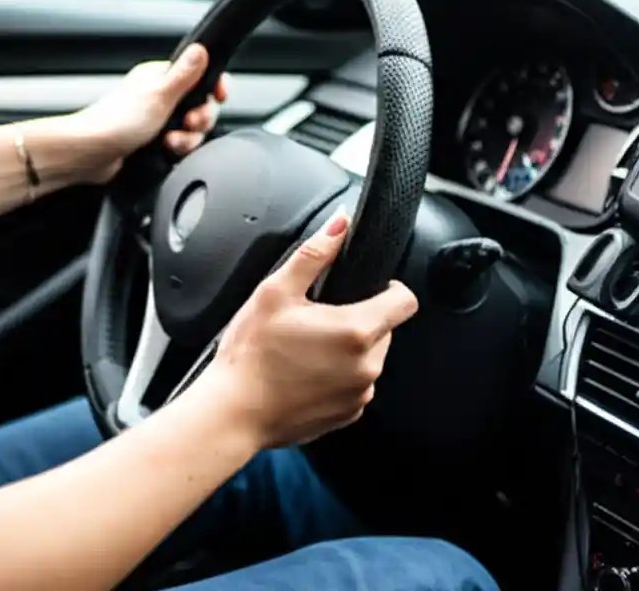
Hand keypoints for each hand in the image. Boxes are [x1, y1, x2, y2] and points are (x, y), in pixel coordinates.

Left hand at [69, 44, 227, 182]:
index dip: (213, 88)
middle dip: (200, 119)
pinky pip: (179, 145)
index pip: (200, 76)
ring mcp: (157, 119)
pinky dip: (177, 150)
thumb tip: (202, 48)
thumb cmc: (116, 122)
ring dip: (187, 139)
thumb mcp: (159, 94)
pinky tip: (166, 152)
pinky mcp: (153, 141)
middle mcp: (160, 96)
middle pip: (201, 106)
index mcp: (161, 77)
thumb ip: (185, 74)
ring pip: (191, 129)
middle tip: (188, 123)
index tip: (218, 97)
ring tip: (171, 142)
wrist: (90, 153)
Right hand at [195, 209, 419, 448]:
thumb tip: (340, 224)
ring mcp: (359, 394)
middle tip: (319, 320)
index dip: (391, 287)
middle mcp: (368, 366)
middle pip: (386, 329)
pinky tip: (304, 374)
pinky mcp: (347, 414)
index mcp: (357, 330)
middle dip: (361, 319)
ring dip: (350, 349)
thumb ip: (314, 254)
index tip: (370, 287)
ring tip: (307, 349)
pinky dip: (339, 377)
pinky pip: (356, 386)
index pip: (405, 301)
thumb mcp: (276, 292)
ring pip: (370, 358)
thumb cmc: (251, 356)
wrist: (233, 413)